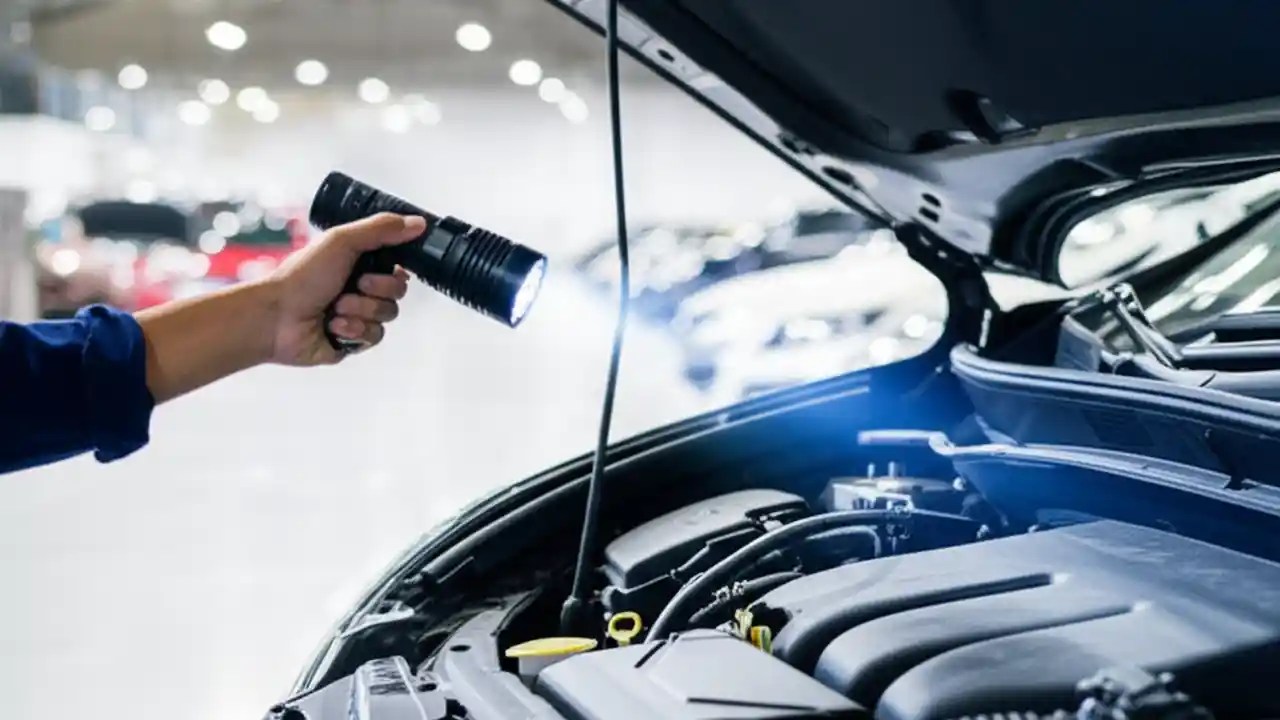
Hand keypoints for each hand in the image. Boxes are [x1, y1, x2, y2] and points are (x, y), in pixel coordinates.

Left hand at [267, 213, 425, 365]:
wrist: (277, 317)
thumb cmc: (302, 277)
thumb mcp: (342, 241)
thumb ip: (381, 229)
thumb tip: (418, 223)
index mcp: (357, 261)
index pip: (397, 264)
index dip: (397, 268)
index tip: (387, 265)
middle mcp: (359, 287)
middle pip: (398, 291)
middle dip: (378, 289)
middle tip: (355, 284)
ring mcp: (357, 314)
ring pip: (388, 315)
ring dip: (362, 310)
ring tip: (336, 307)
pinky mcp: (353, 340)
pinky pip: (375, 336)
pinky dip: (354, 330)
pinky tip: (332, 325)